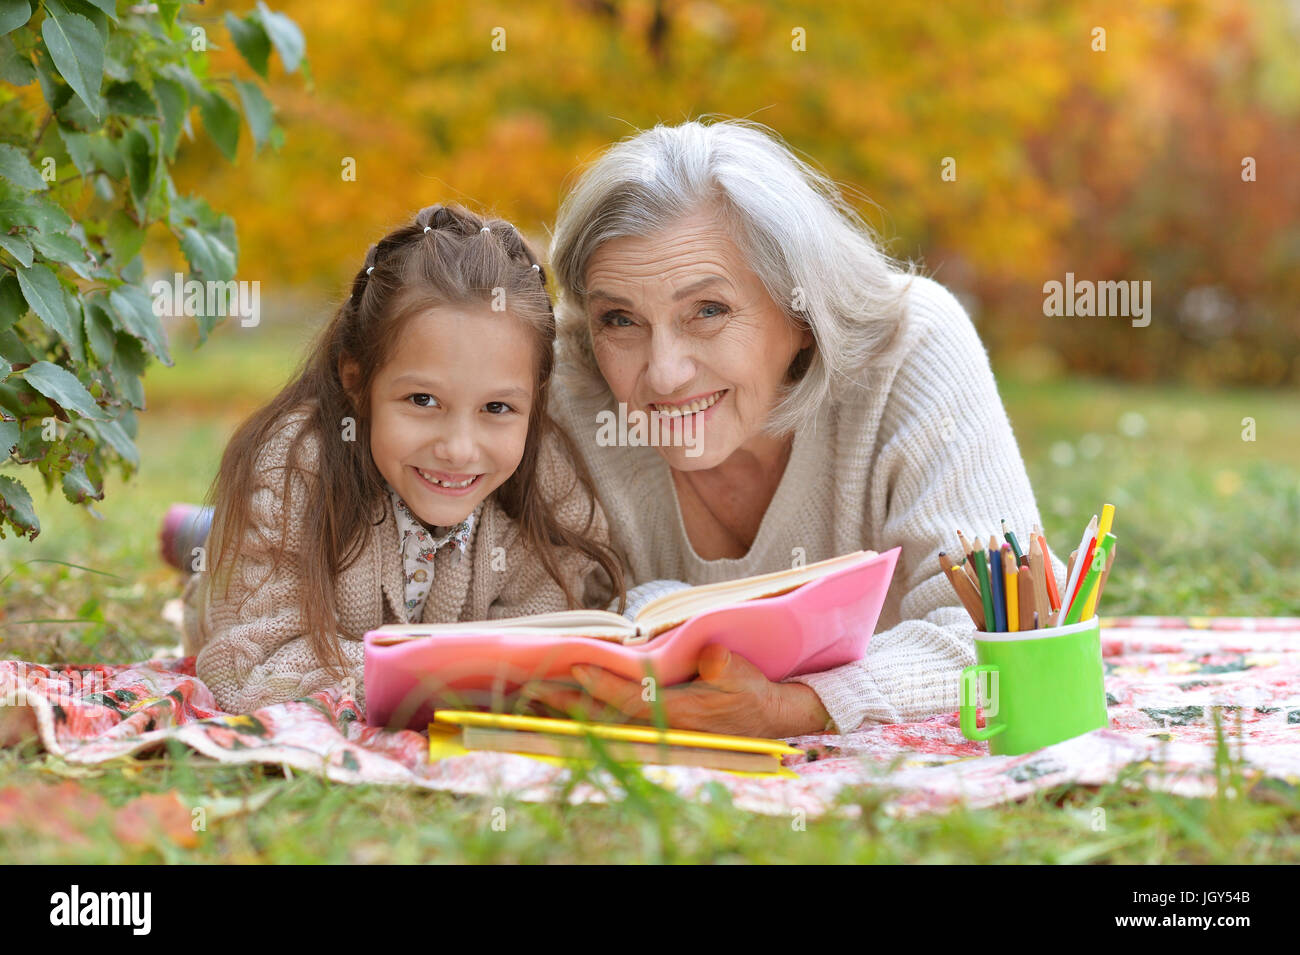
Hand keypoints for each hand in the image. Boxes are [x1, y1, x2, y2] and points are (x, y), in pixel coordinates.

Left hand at [520, 644, 831, 738]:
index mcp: (681, 713)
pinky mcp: (654, 727)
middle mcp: (661, 727)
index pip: (632, 699)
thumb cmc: (754, 693)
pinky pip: (609, 721)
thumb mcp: (747, 676)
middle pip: (606, 716)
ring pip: (602, 722)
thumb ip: (728, 667)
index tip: (574, 667)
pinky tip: (559, 704)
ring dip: (568, 710)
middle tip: (528, 689)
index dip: (603, 685)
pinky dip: (583, 712)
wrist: (768, 719)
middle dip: (567, 703)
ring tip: (531, 698)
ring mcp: (656, 730)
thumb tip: (710, 656)